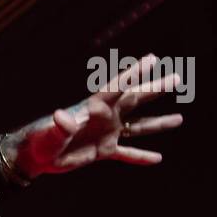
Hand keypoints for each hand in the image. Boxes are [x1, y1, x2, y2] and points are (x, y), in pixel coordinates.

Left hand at [6, 53, 184, 178]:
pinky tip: (157, 158)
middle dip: (156, 89)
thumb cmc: (41, 139)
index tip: (152, 58)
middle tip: (178, 77)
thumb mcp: (51, 132)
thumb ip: (61, 125)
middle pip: (135, 100)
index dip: (135, 73)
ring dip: (158, 123)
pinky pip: (127, 153)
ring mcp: (106, 133)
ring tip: (179, 119)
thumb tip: (62, 116)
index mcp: (94, 107)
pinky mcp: (103, 150)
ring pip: (138, 126)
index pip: (118, 86)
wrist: (36, 156)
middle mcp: (105, 117)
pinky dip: (141, 156)